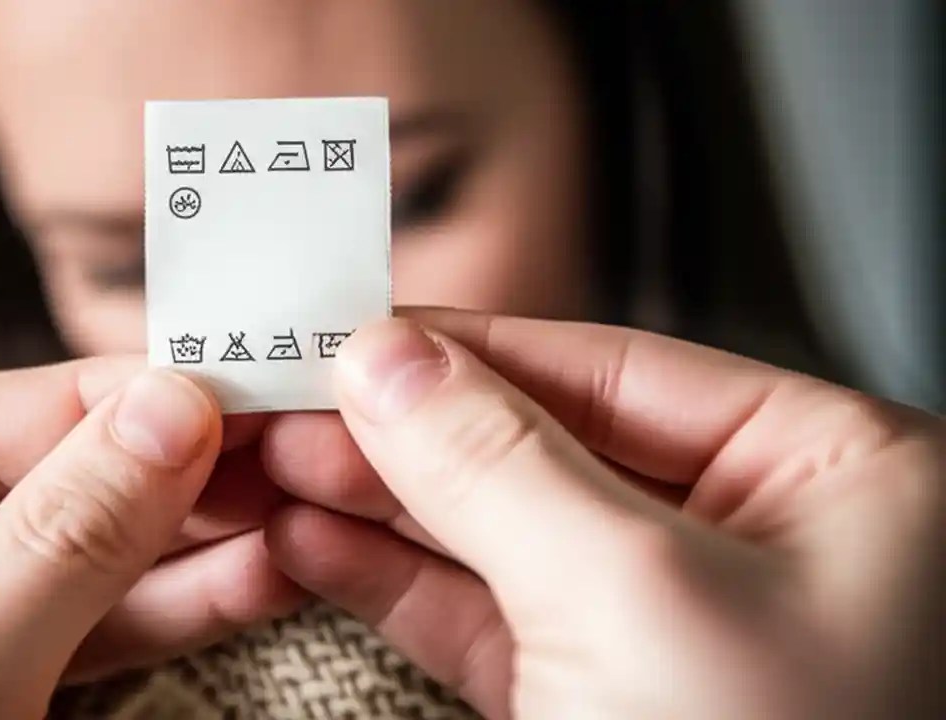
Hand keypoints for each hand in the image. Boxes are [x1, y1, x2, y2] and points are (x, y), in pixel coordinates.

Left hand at [0, 360, 302, 718]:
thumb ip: (52, 548)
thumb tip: (164, 416)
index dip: (93, 403)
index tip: (211, 392)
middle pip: (30, 489)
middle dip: (160, 474)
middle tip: (279, 448)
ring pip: (77, 567)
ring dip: (190, 542)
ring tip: (295, 509)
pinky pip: (91, 639)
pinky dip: (175, 612)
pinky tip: (253, 578)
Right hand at [262, 310, 944, 718]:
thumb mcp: (636, 599)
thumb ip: (501, 463)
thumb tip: (390, 361)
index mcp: (827, 472)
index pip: (608, 364)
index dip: (464, 344)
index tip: (345, 330)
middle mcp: (755, 535)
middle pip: (539, 439)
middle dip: (400, 424)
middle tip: (281, 397)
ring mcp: (670, 621)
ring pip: (497, 527)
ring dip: (376, 498)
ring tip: (271, 463)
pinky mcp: (600, 695)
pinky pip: (482, 612)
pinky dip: (390, 578)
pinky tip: (313, 540)